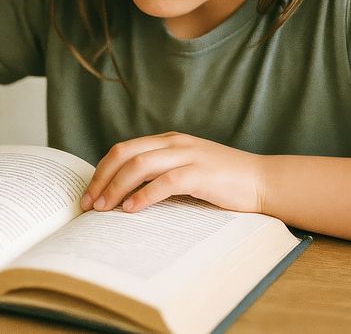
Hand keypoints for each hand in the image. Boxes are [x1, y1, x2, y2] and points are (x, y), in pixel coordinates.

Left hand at [79, 131, 266, 214]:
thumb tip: (124, 197)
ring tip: (104, 209)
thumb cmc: (223, 182)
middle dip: (101, 179)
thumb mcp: (187, 171)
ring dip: (116, 188)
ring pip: (140, 166)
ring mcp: (188, 156)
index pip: (123, 149)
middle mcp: (174, 143)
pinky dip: (144, 196)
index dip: (101, 171)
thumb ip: (161, 175)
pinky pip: (165, 182)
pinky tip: (131, 210)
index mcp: (168, 141)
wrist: (262, 181)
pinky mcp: (201, 173)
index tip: (88, 194)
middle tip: (88, 204)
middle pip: (125, 154)